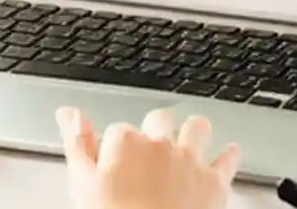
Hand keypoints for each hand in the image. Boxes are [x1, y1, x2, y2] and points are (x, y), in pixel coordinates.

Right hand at [55, 106, 240, 208]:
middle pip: (158, 120)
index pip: (118, 130)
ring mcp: (189, 160)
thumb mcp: (82, 183)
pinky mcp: (213, 181)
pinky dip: (228, 155)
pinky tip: (229, 152)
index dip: (116, 146)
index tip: (115, 160)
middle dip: (155, 129)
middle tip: (151, 148)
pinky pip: (227, 159)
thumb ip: (77, 143)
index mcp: (125, 141)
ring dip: (193, 131)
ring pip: (197, 127)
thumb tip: (68, 113)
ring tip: (190, 136)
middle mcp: (160, 143)